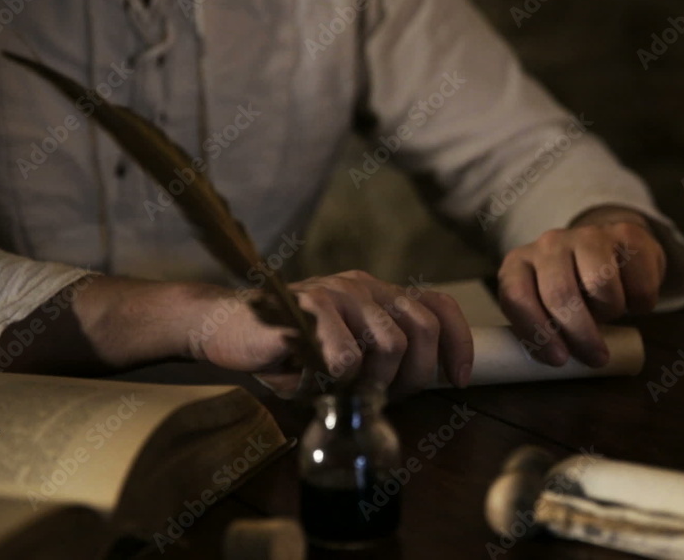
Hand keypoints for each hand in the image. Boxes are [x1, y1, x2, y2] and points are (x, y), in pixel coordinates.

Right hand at [233, 270, 470, 393]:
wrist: (223, 328)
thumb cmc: (287, 349)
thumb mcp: (344, 354)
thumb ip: (381, 362)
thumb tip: (425, 384)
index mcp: (377, 294)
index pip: (438, 307)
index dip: (458, 344)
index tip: (459, 379)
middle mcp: (363, 287)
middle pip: (422, 331)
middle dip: (412, 377)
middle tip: (378, 397)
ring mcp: (338, 293)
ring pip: (390, 347)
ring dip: (368, 384)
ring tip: (334, 388)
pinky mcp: (310, 307)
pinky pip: (345, 359)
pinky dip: (329, 384)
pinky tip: (305, 380)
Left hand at [497, 206, 666, 366]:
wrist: (610, 250)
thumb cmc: (572, 293)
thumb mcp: (546, 310)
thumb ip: (544, 330)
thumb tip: (557, 361)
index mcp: (518, 265)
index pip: (516, 297)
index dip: (536, 331)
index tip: (559, 360)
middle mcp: (548, 244)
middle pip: (560, 292)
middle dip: (580, 333)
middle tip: (596, 358)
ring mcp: (586, 235)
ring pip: (601, 284)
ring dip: (611, 311)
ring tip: (609, 312)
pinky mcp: (625, 234)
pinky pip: (637, 279)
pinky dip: (641, 302)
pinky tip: (633, 298)